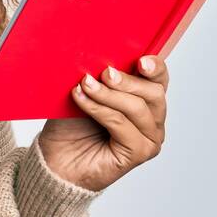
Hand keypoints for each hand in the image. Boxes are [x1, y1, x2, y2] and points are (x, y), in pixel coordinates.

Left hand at [37, 55, 168, 191]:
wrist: (57, 161)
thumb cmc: (71, 127)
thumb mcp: (86, 93)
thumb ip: (100, 77)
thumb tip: (98, 56)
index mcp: (146, 100)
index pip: (160, 79)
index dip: (155, 68)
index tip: (141, 60)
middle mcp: (153, 120)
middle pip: (153, 93)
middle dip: (127, 81)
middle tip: (104, 72)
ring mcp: (149, 139)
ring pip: (137, 108)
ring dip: (108, 95)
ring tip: (85, 85)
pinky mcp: (139, 153)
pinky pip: (122, 125)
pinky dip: (100, 110)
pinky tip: (81, 100)